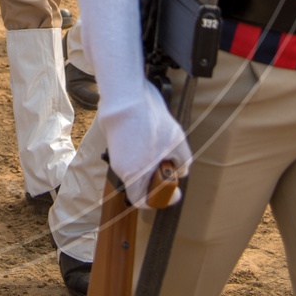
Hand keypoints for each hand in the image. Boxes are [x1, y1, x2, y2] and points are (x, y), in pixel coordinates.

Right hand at [96, 84, 190, 208]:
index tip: (171, 189)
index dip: (158, 200)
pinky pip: (129, 152)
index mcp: (136, 175)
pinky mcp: (113, 140)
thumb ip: (182, 164)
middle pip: (140, 182)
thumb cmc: (150, 121)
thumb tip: (180, 171)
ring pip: (136, 166)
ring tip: (159, 141)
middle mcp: (121, 168)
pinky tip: (148, 131)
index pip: (141, 201)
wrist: (126, 94)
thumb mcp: (178, 144)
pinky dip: (140, 148)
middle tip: (169, 160)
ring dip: (149, 159)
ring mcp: (115, 154)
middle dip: (157, 175)